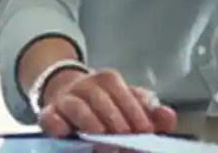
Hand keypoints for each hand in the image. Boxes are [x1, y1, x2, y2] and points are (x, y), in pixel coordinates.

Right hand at [38, 68, 177, 137]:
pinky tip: (64, 132)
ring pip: (75, 105)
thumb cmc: (107, 107)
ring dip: (88, 119)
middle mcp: (86, 85)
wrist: (71, 97)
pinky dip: (55, 124)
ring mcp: (66, 99)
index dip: (135, 112)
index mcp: (108, 80)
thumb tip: (167, 115)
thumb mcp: (131, 106)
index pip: (122, 92)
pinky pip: (50, 117)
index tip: (145, 131)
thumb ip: (151, 114)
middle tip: (126, 138)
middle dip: (114, 119)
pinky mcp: (50, 114)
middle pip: (99, 98)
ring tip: (101, 134)